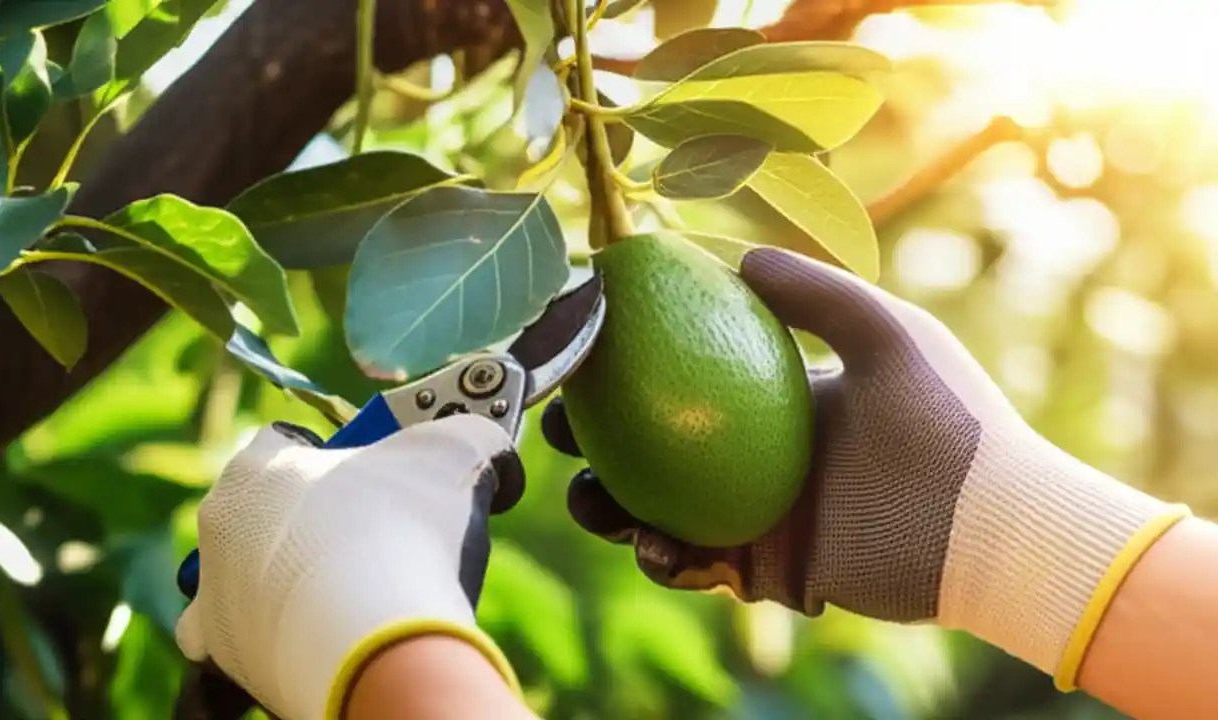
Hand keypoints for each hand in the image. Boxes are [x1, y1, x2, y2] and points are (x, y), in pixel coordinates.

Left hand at [175, 415, 525, 719]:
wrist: (373, 647)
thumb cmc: (401, 533)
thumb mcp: (456, 452)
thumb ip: (470, 431)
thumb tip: (486, 441)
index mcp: (258, 466)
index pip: (291, 439)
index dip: (340, 451)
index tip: (380, 472)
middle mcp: (222, 525)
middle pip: (274, 508)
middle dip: (322, 517)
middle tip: (382, 533)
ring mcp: (215, 593)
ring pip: (258, 573)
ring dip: (300, 576)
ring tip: (362, 590)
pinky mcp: (226, 652)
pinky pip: (250, 637)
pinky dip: (286, 633)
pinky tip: (330, 633)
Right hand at [545, 246, 1186, 685]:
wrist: (993, 529)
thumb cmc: (950, 422)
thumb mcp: (889, 334)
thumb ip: (819, 293)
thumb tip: (739, 256)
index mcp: (777, 395)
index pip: (681, 371)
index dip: (625, 362)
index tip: (580, 344)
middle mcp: (754, 452)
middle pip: (649, 443)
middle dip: (593, 439)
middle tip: (558, 424)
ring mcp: (753, 511)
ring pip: (654, 507)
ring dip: (610, 506)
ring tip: (592, 498)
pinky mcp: (763, 567)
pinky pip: (694, 563)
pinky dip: (662, 557)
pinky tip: (653, 545)